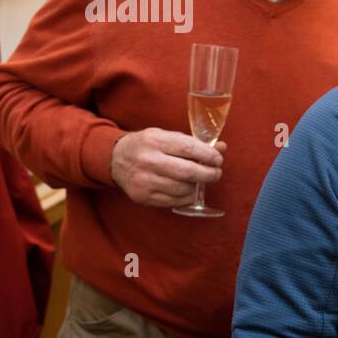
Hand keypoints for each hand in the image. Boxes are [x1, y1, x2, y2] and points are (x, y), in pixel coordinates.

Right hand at [111, 128, 225, 207]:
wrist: (115, 159)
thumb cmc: (147, 146)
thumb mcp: (166, 136)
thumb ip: (193, 143)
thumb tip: (221, 148)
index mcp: (155, 140)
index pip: (188, 148)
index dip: (208, 155)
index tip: (218, 159)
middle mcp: (148, 160)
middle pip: (187, 172)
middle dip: (208, 174)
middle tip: (216, 173)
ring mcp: (144, 181)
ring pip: (182, 189)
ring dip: (198, 187)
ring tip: (200, 181)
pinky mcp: (143, 197)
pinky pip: (174, 201)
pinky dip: (187, 197)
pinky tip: (188, 190)